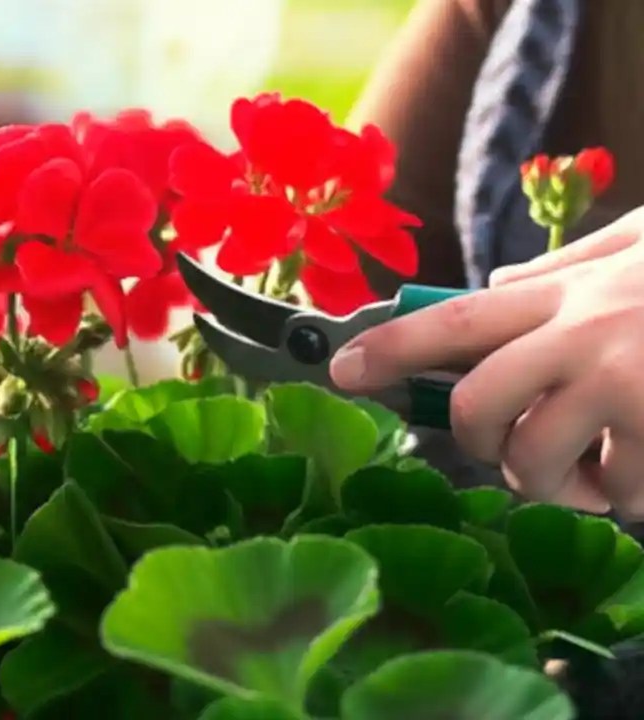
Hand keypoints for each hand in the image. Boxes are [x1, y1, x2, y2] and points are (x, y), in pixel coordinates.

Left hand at [329, 207, 643, 515]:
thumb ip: (571, 268)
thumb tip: (500, 284)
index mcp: (574, 293)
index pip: (458, 318)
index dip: (392, 346)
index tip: (342, 368)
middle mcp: (584, 333)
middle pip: (474, 404)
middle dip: (478, 441)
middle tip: (517, 452)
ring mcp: (622, 382)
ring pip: (532, 461)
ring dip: (557, 484)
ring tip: (603, 470)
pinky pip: (616, 492)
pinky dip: (629, 495)